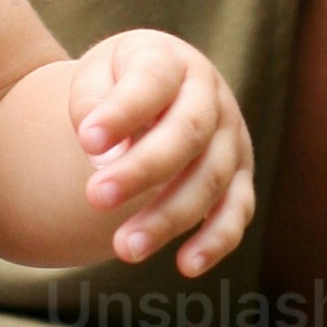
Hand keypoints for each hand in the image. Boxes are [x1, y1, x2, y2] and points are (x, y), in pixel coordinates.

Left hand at [70, 32, 254, 275]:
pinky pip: (237, 210)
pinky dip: (217, 239)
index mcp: (171, 61)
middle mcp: (211, 97)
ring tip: (124, 248)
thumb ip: (91, 106)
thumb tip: (104, 158)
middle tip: (96, 198)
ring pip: (210, 179)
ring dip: (169, 216)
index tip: (86, 140)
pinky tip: (187, 265)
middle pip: (186, 134)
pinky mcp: (240, 177)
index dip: (121, 112)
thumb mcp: (95, 75)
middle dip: (142, 170)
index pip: (151, 83)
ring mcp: (231, 138)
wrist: (156, 89)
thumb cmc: (117, 85)